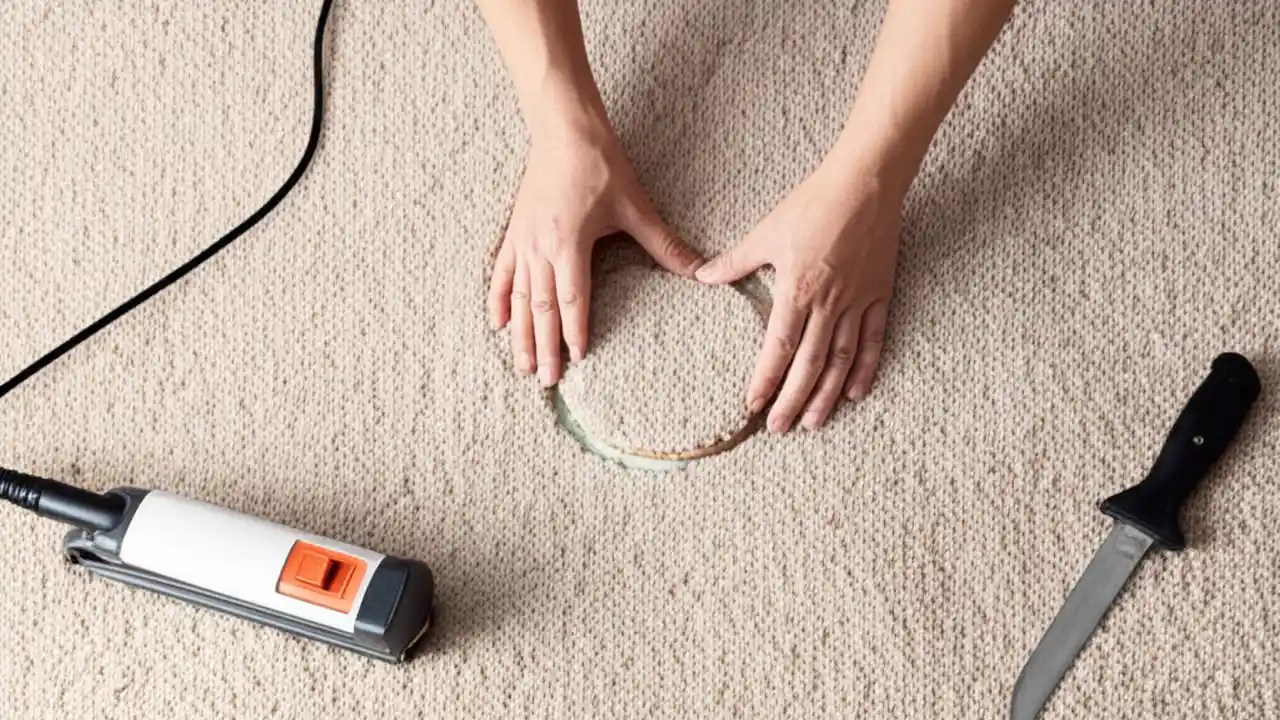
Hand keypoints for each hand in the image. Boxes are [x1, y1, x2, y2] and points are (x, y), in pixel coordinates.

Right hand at [488, 124, 702, 385]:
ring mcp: (522, 241)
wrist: (563, 129)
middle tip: (547, 381)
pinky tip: (496, 324)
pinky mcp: (514, 232)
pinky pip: (501, 273)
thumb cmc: (600, 165)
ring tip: (522, 365)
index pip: (571, 299)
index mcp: (569, 243)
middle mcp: (540, 247)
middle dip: (545, 346)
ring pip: (517, 298)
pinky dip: (498, 300)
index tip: (577, 359)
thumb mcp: (636, 205)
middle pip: (540, 308)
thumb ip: (664, 244)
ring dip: (520, 334)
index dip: (573, 331)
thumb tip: (699, 270)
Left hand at [696, 166, 901, 432]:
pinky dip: (865, 369)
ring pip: (841, 360)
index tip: (753, 405)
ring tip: (814, 422)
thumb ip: (735, 262)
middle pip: (809, 365)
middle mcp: (828, 304)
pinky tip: (854, 393)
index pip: (778, 348)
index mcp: (797, 291)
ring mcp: (857, 302)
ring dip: (826, 395)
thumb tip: (702, 276)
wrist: (865, 184)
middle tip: (780, 428)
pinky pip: (873, 340)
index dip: (765, 380)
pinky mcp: (879, 295)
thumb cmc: (813, 205)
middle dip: (793, 400)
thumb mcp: (767, 232)